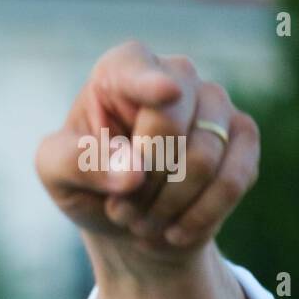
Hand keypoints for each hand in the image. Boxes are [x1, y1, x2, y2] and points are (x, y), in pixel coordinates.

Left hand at [35, 39, 260, 278]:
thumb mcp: (56, 174)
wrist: (128, 218)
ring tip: (140, 221)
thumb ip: (79, 164)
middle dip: (141, 182)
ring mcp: (215, 103)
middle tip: (119, 210)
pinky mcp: (243, 137)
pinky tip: (174, 230)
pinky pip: (234, 179)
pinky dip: (200, 215)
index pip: (134, 68)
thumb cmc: (85, 181)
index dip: (149, 83)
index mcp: (119, 71)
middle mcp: (175, 75)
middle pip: (170, 126)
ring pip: (204, 158)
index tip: (165, 94)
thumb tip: (132, 173)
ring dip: (165, 205)